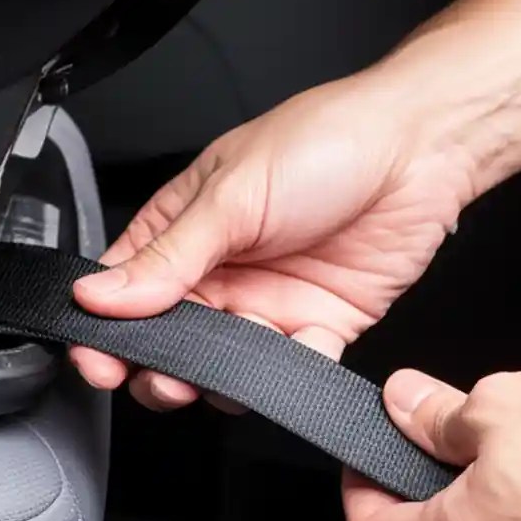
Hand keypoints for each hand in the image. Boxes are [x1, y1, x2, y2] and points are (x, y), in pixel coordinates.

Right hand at [69, 72, 478, 410]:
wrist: (424, 146)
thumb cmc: (326, 142)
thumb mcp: (231, 196)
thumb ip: (167, 257)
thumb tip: (98, 295)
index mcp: (181, 228)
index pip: (123, 290)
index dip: (104, 329)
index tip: (96, 360)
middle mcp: (217, 270)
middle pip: (165, 340)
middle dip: (156, 368)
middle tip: (160, 378)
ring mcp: (264, 302)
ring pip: (222, 366)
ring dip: (219, 378)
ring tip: (225, 369)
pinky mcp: (316, 325)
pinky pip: (292, 369)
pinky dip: (292, 373)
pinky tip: (301, 343)